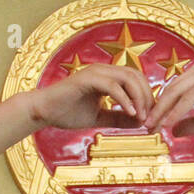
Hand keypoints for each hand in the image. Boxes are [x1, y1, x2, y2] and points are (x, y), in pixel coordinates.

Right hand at [24, 64, 154, 130]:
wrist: (43, 112)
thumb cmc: (66, 113)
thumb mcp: (99, 118)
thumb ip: (118, 118)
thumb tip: (139, 122)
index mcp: (107, 78)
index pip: (135, 81)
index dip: (147, 98)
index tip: (150, 118)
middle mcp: (103, 71)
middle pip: (136, 76)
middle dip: (147, 98)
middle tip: (150, 119)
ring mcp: (95, 73)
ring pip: (128, 78)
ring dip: (139, 98)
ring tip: (141, 117)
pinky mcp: (87, 79)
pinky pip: (113, 86)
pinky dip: (125, 100)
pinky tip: (131, 113)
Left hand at [143, 61, 193, 135]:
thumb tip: (173, 131)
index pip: (173, 90)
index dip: (160, 108)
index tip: (150, 125)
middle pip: (170, 90)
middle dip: (156, 110)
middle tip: (145, 128)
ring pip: (177, 92)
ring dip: (163, 111)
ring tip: (152, 127)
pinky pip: (190, 97)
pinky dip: (177, 111)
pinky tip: (168, 123)